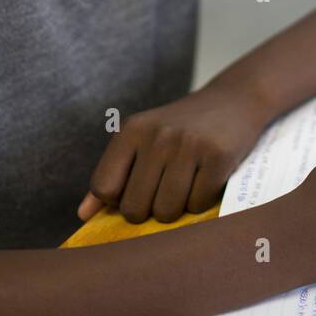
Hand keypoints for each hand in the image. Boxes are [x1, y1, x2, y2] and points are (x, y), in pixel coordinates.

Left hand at [77, 82, 268, 225]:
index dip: (118, 200)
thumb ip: (112, 175)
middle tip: (166, 191)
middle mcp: (157, 135)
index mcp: (132, 130)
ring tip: (186, 186)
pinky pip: (198, 206)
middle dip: (149, 211)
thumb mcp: (142, 140)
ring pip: (167, 212)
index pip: (104, 188)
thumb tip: (83, 215)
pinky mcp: (218, 156)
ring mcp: (188, 145)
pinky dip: (202, 202)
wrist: (233, 101)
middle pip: (135, 208)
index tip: (137, 190)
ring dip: (177, 210)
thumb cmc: (181, 128)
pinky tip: (206, 180)